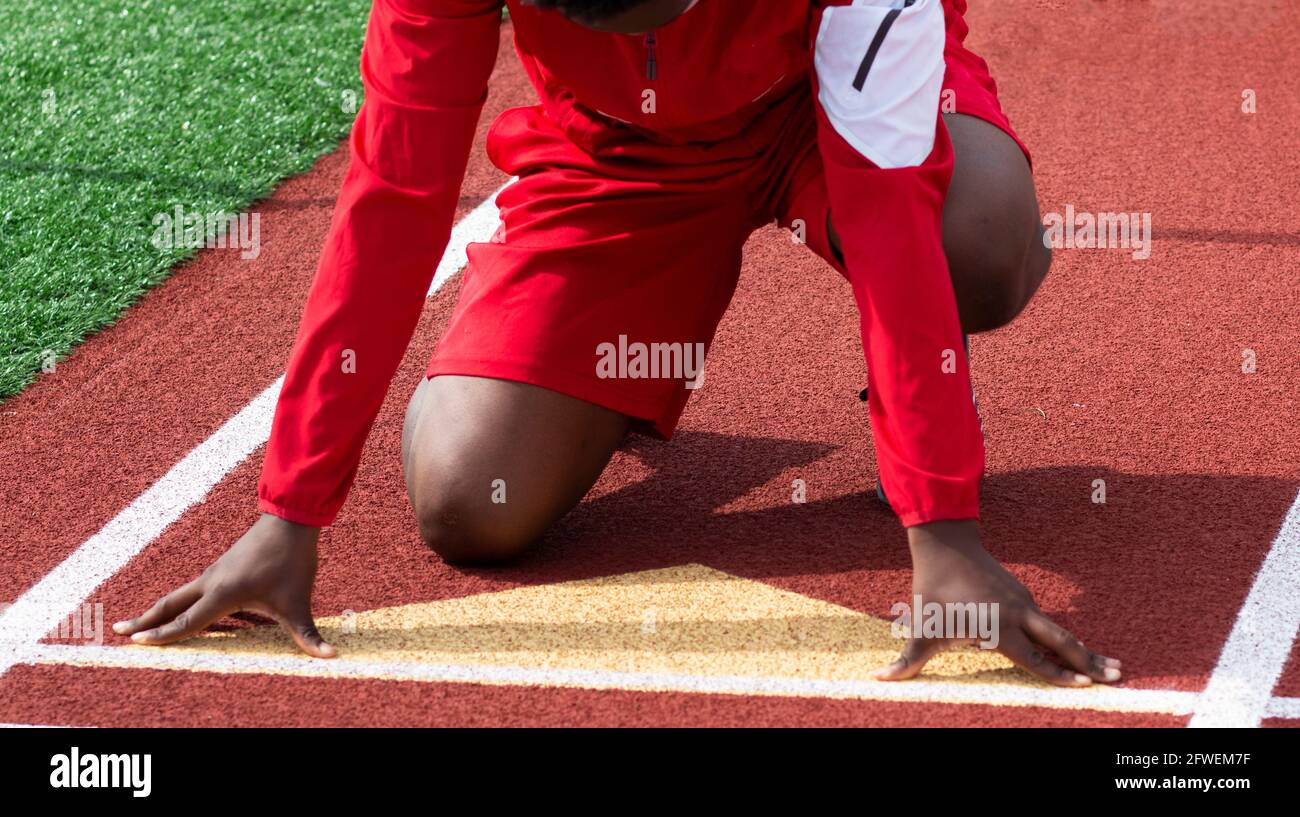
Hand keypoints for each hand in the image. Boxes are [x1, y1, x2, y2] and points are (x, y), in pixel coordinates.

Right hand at [112, 513, 335, 657]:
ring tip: (141, 622)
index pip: (187, 621)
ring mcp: (216, 571)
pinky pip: (194, 587)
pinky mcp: (223, 565)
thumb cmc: (293, 561)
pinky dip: (178, 599)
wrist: (292, 520)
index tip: (137, 644)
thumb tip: (330, 656)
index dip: (163, 635)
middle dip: (146, 620)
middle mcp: (212, 581)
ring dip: (159, 609)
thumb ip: (308, 634)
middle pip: (172, 604)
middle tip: (119, 632)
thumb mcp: (299, 602)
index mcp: (223, 594)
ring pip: (181, 593)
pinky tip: (179, 605)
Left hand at [875, 519, 1120, 685]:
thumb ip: (909, 659)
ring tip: (1113, 665)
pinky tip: (1078, 650)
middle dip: (1089, 661)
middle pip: (1061, 641)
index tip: (1082, 687)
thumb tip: (882, 680)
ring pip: (1059, 630)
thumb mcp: (921, 627)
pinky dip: (1065, 637)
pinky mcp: (1022, 594)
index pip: (1032, 657)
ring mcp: (1023, 602)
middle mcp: (1017, 614)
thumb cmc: (933, 590)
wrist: (945, 545)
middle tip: (1118, 676)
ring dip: (1083, 649)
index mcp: (996, 626)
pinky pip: (1046, 620)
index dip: (1056, 674)